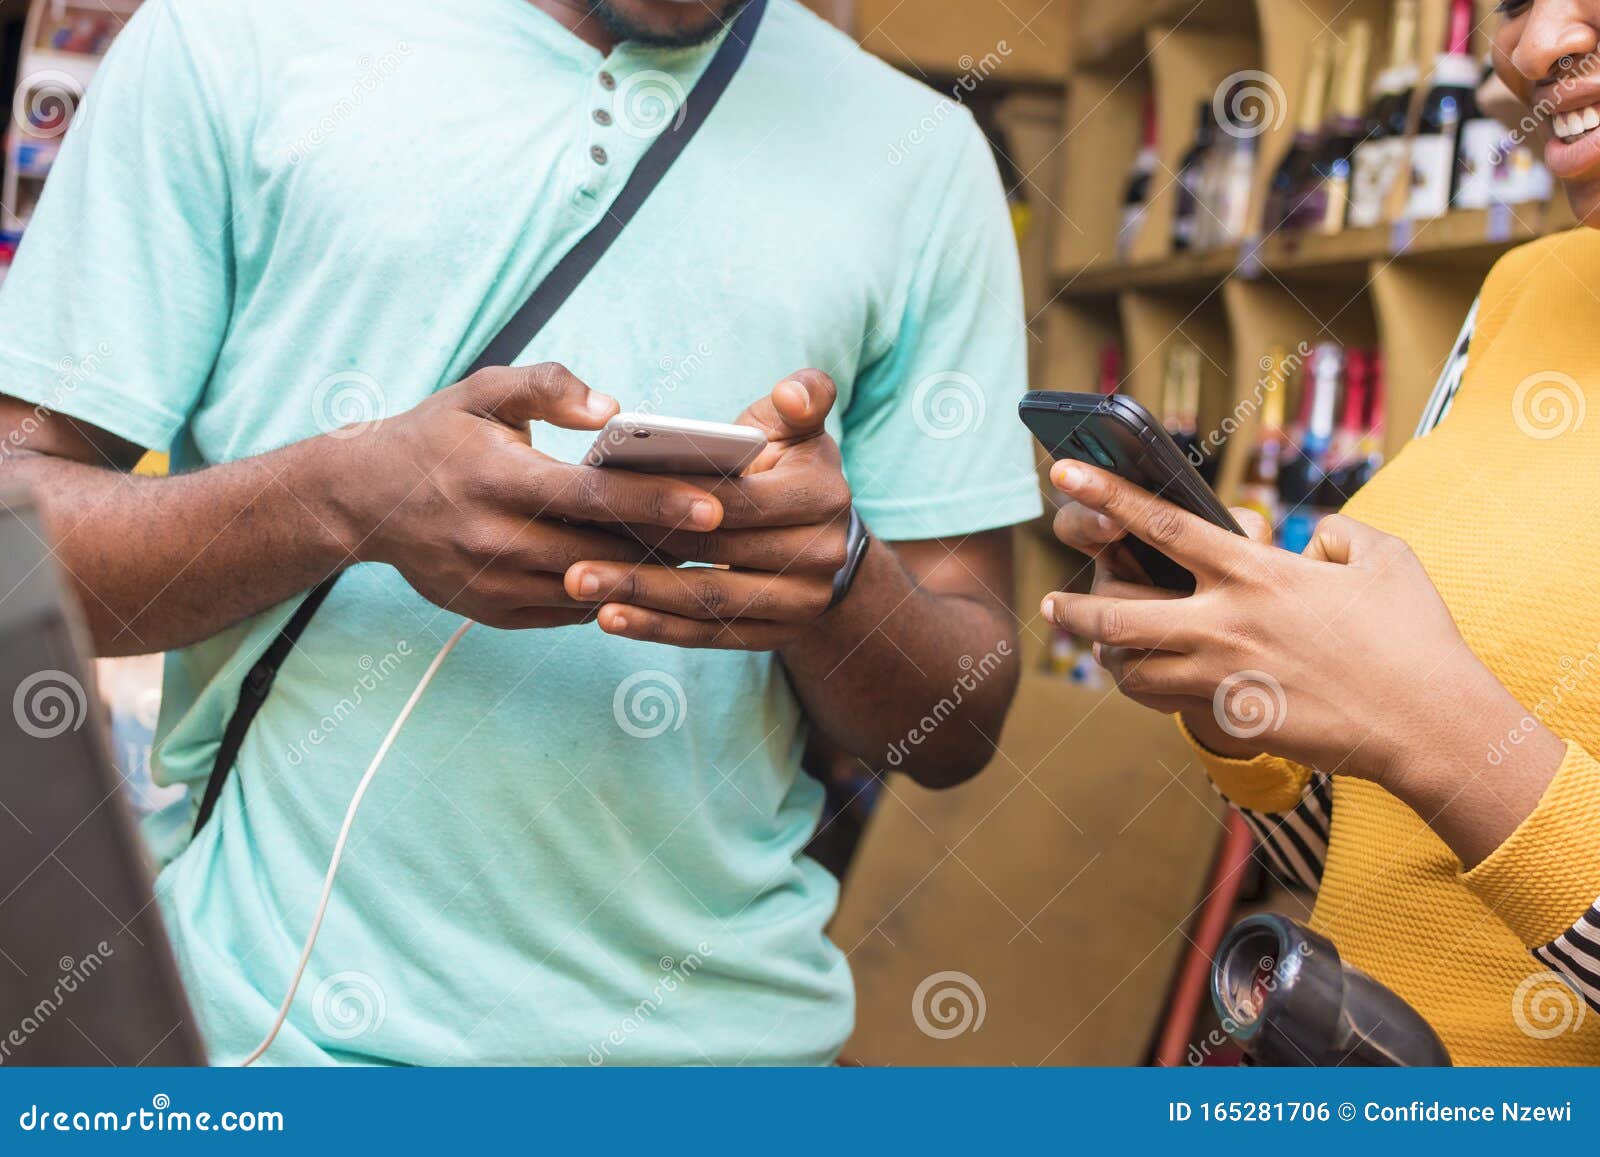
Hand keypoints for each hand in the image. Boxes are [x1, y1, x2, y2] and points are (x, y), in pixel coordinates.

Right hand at [345, 363, 724, 629]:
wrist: (363, 501)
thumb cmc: (437, 435)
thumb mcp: (483, 391)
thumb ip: (549, 385)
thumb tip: (613, 408)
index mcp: (501, 482)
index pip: (596, 498)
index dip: (660, 501)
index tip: (716, 503)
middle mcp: (498, 542)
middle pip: (607, 552)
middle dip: (671, 544)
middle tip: (732, 534)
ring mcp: (496, 586)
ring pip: (595, 589)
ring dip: (649, 574)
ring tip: (703, 554)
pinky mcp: (497, 614)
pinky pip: (574, 612)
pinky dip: (613, 594)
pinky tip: (648, 574)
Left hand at [563, 369, 851, 649]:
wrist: (817, 539)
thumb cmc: (786, 466)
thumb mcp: (797, 426)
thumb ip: (802, 395)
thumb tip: (790, 395)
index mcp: (824, 495)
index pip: (739, 499)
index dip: (675, 499)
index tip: (613, 497)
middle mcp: (821, 555)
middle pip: (718, 554)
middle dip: (643, 551)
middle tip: (573, 550)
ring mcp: (802, 603)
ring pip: (709, 602)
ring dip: (639, 596)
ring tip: (580, 584)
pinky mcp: (776, 636)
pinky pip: (709, 635)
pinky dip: (657, 628)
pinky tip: (608, 617)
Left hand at [1040, 461, 1494, 785]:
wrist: (1428, 722)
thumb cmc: (1413, 636)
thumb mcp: (1384, 559)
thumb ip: (1340, 533)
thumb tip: (1316, 536)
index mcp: (1257, 571)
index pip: (1162, 524)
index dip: (1107, 495)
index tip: (1065, 475)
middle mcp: (1227, 622)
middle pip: (1119, 610)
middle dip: (1076, 605)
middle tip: (1052, 600)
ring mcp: (1224, 676)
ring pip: (1132, 668)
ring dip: (1110, 656)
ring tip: (1099, 646)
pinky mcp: (1232, 718)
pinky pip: (1166, 703)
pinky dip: (1149, 689)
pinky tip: (1148, 680)